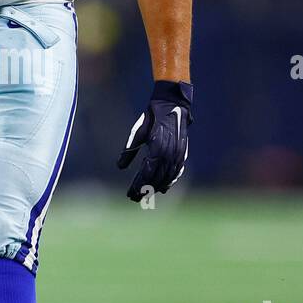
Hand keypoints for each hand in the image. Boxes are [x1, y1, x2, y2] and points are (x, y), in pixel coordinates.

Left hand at [117, 79, 192, 200]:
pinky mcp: (182, 153)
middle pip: (156, 179)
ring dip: (157, 188)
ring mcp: (178, 154)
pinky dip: (170, 181)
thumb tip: (119, 166)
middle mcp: (169, 154)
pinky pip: (176, 172)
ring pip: (167, 178)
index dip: (138, 185)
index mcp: (157, 148)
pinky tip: (164, 187)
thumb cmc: (152, 117)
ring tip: (147, 195)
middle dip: (145, 190)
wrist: (173, 104)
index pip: (146, 174)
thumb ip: (129, 150)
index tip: (130, 194)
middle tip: (135, 198)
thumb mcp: (138, 132)